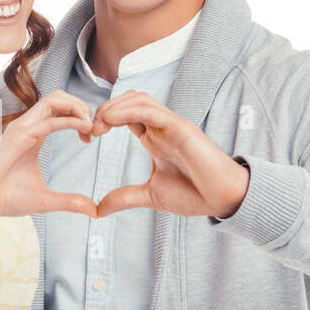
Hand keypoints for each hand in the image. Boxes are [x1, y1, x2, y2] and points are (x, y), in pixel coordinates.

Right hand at [0, 90, 98, 220]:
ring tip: (90, 124)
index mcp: (34, 135)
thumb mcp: (46, 200)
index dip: (80, 116)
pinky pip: (49, 120)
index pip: (59, 110)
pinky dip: (70, 120)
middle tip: (94, 126)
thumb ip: (70, 201)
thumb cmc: (6, 198)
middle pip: (59, 97)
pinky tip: (83, 129)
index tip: (91, 136)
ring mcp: (22, 128)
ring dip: (77, 107)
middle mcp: (28, 127)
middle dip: (81, 105)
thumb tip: (93, 210)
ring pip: (54, 99)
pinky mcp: (18, 136)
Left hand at [90, 89, 249, 218]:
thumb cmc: (194, 194)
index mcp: (153, 138)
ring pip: (138, 99)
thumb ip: (124, 198)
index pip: (123, 115)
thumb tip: (98, 209)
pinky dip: (128, 110)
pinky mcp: (181, 127)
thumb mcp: (150, 196)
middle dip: (104, 109)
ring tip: (97, 124)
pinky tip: (110, 120)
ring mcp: (171, 125)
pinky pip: (151, 110)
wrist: (222, 199)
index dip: (102, 120)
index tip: (86, 136)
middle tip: (88, 130)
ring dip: (113, 107)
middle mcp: (161, 127)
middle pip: (128, 100)